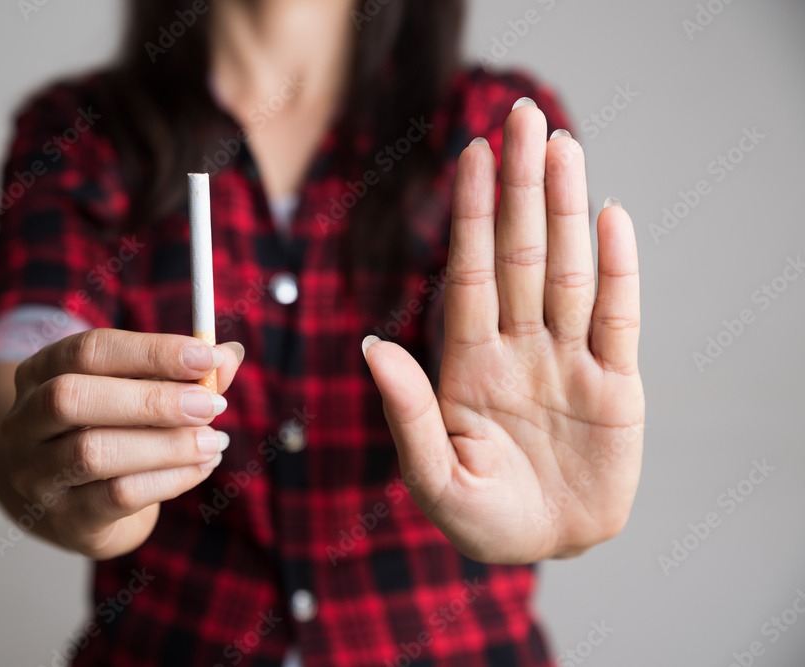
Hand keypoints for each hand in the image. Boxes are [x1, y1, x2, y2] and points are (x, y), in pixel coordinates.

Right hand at [1, 328, 243, 558]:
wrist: (75, 507)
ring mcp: (36, 474)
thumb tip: (228, 357)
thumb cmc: (114, 432)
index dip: (151, 351)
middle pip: (72, 398)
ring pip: (94, 452)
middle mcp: (24, 422)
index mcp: (40, 373)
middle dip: (152, 400)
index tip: (207, 358)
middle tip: (212, 405)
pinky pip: (118, 496)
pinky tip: (201, 466)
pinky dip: (170, 479)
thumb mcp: (141, 393)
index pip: (89, 351)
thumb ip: (184, 375)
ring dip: (167, 445)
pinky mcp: (65, 519)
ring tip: (213, 441)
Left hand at [363, 101, 643, 563]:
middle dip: (520, 189)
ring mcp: (568, 361)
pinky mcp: (616, 384)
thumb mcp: (433, 478)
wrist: (546, 547)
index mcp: (469, 365)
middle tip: (522, 119)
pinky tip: (610, 218)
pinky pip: (619, 317)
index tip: (471, 157)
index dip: (471, 216)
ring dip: (566, 210)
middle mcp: (518, 348)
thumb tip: (371, 347)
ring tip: (563, 146)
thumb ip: (407, 414)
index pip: (469, 275)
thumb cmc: (482, 519)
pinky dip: (617, 269)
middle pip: (518, 254)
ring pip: (567, 271)